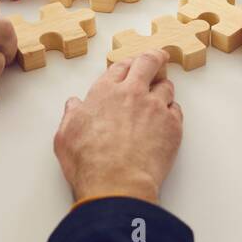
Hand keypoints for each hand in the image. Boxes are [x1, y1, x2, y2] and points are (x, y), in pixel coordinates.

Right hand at [54, 51, 182, 203]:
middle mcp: (132, 93)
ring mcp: (155, 108)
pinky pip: (176, 110)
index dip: (127, 64)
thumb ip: (71, 115)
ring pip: (167, 86)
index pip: (120, 66)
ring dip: (162, 88)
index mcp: (105, 92)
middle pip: (149, 62)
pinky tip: (165, 121)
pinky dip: (171, 112)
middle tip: (159, 58)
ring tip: (159, 96)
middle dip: (154, 58)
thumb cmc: (89, 162)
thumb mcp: (66, 136)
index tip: (131, 66)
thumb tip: (74, 105)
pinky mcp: (172, 126)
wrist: (117, 183)